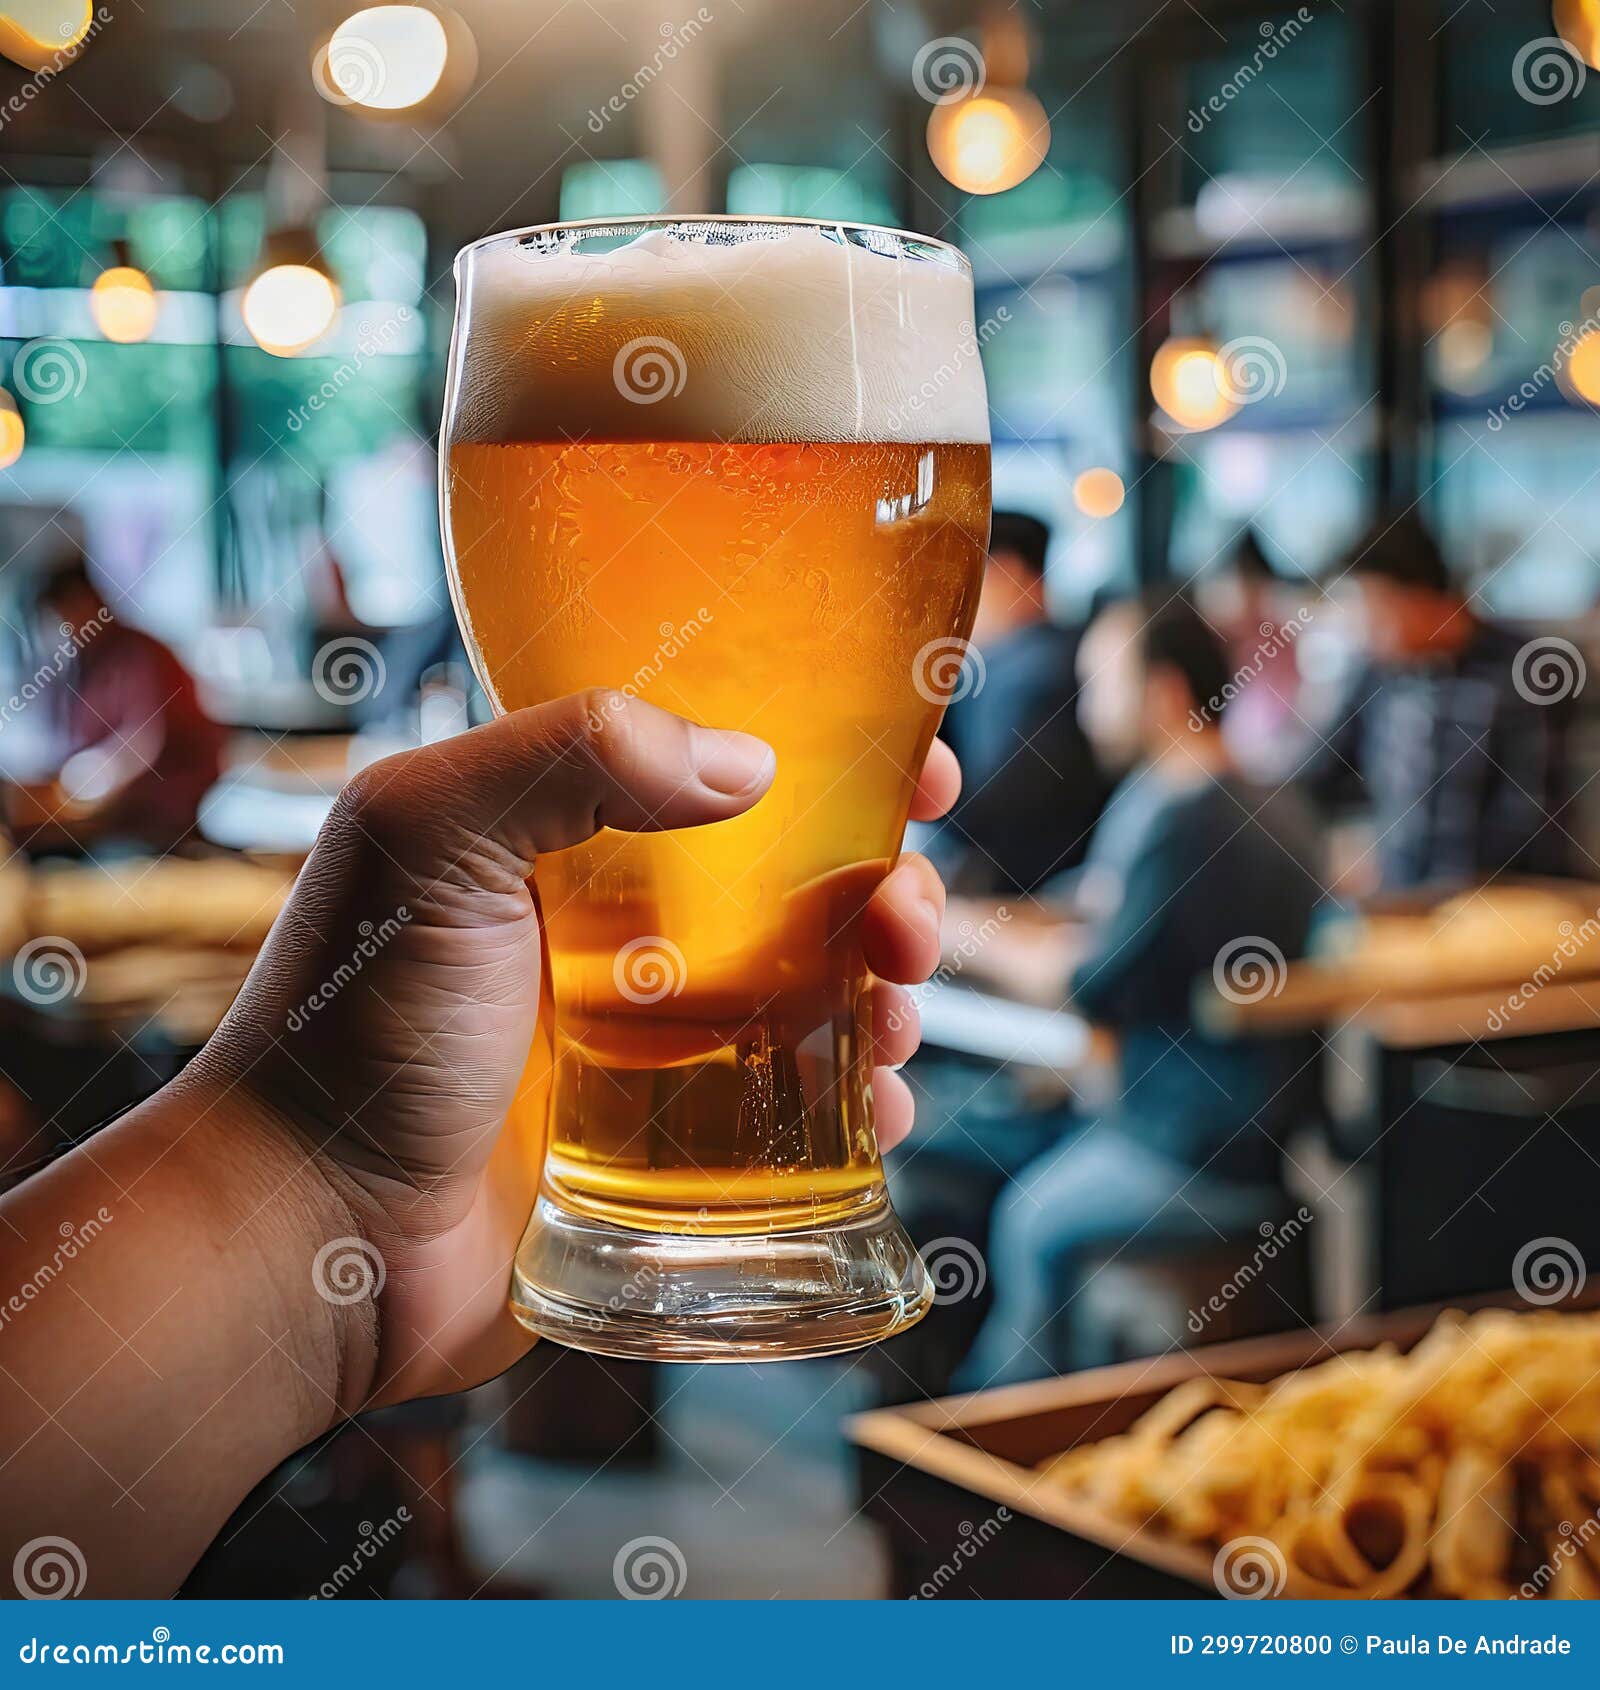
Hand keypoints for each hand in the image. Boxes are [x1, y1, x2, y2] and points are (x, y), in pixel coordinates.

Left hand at [198, 691, 959, 1407]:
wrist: (313, 1239)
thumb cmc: (352, 1030)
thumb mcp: (429, 839)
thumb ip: (566, 754)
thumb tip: (747, 765)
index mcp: (568, 838)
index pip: (726, 766)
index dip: (838, 758)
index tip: (918, 767)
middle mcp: (622, 929)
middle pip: (803, 883)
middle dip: (889, 890)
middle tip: (908, 925)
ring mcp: (653, 1042)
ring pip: (821, 994)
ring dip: (892, 995)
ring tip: (894, 1022)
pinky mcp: (673, 1148)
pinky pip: (799, 1112)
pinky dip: (860, 1105)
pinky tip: (878, 1112)